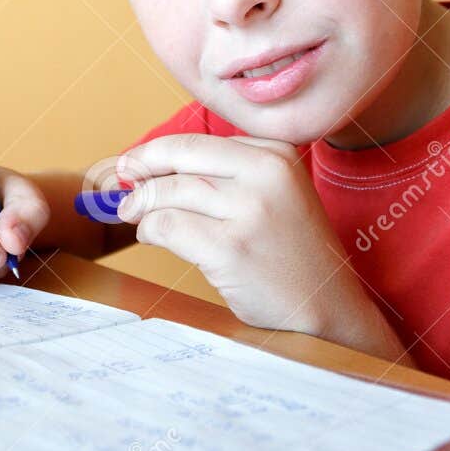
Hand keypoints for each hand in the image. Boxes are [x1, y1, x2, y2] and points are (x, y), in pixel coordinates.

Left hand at [115, 134, 408, 360]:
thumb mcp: (274, 196)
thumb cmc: (291, 255)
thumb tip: (150, 165)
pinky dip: (150, 229)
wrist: (327, 309)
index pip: (201, 142)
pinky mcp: (231, 248)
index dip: (160, 151)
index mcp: (277, 154)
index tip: (136, 161)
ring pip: (169, 192)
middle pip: (181, 157)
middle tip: (122, 178)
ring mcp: (250, 211)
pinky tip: (151, 235)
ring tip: (133, 214)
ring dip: (141, 203)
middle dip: (142, 166)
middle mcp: (267, 174)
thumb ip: (226, 177)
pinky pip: (168, 226)